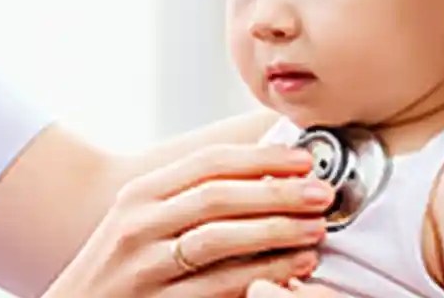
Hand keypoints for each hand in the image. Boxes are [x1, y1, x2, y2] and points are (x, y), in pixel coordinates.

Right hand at [42, 143, 334, 297]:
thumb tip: (261, 173)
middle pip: (218, 196)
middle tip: (322, 192)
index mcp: (140, 194)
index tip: (304, 160)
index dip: (260, 158)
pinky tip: (295, 267)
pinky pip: (220, 285)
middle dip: (277, 191)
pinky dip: (264, 274)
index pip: (207, 163)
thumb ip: (188, 196)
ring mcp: (146, 265)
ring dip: (276, 230)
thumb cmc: (121, 265)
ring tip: (316, 228)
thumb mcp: (141, 218)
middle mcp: (138, 224)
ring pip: (220, 239)